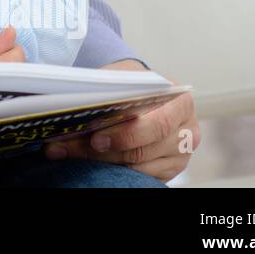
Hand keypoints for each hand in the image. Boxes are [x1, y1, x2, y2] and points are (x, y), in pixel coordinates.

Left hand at [42, 58, 200, 181]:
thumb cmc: (134, 83)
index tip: (95, 138)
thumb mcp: (124, 77)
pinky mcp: (169, 170)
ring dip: (101, 161)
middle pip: (144, 150)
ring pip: (138, 167)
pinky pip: (139, 176)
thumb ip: (107, 89)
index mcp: (180, 103)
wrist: (145, 90)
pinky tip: (88, 161)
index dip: (126, 134)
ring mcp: (179, 154)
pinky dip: (112, 170)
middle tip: (73, 148)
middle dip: (106, 151)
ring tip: (68, 152)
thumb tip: (74, 102)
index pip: (157, 124)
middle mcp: (187, 131)